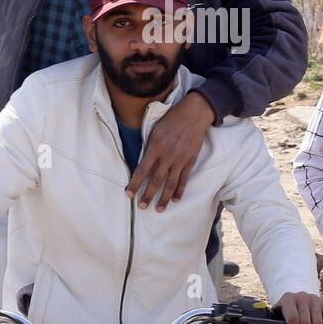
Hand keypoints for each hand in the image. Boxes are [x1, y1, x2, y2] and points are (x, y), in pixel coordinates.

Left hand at [127, 91, 214, 210]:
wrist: (193, 114)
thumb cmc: (171, 119)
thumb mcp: (155, 130)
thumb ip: (149, 147)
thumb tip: (141, 162)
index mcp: (155, 148)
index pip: (142, 170)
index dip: (135, 184)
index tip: (128, 194)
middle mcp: (167, 156)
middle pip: (156, 181)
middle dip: (147, 195)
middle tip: (141, 207)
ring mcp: (180, 160)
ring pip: (170, 184)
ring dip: (164, 198)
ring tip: (159, 209)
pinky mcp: (190, 161)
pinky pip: (183, 179)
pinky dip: (179, 190)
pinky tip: (175, 199)